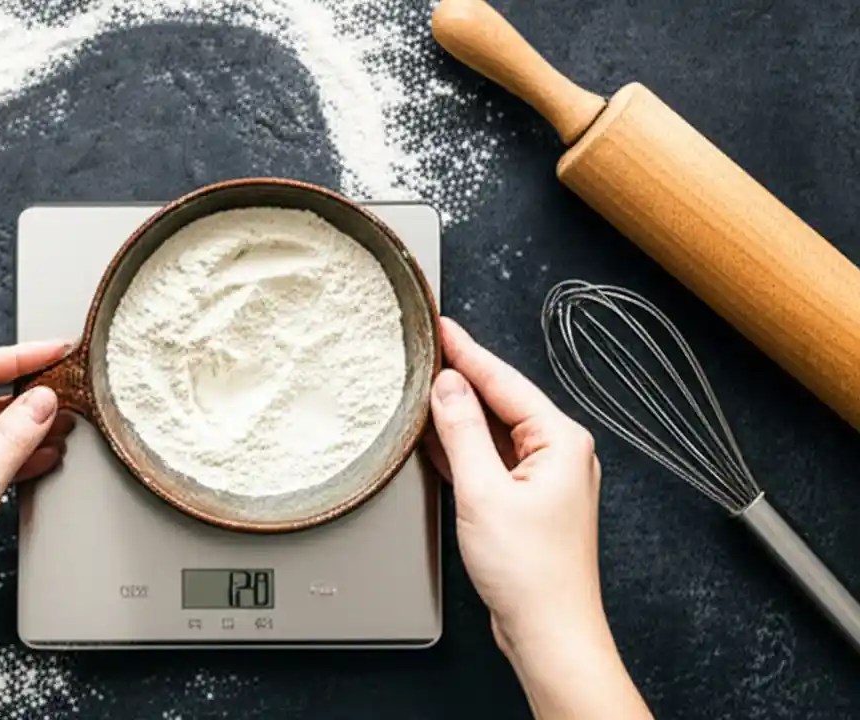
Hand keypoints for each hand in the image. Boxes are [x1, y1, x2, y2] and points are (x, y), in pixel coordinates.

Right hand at [425, 318, 601, 651]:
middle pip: (501, 402)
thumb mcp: (483, 491)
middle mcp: (560, 453)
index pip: (504, 381)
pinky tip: (436, 440)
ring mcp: (546, 479)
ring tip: (420, 391)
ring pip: (494, 432)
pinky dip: (464, 449)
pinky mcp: (529, 502)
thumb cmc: (530, 571)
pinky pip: (492, 460)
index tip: (441, 327)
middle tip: (423, 353)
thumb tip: (447, 388)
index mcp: (560, 441)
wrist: (549, 631)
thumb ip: (462, 432)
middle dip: (460, 380)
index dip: (467, 352)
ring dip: (458, 416)